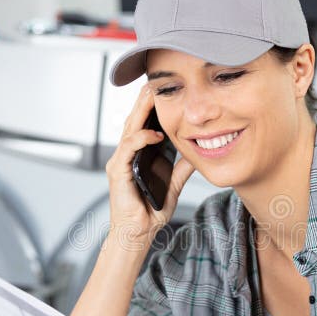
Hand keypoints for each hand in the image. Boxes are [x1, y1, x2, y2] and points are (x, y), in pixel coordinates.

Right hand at [105, 84, 194, 245]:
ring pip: (129, 128)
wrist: (138, 234)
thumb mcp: (173, 183)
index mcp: (138, 154)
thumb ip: (182, 167)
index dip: (153, 105)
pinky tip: (155, 134)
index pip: (144, 123)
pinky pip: (128, 148)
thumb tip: (199, 152)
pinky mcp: (117, 172)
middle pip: (135, 119)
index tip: (167, 89)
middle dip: (146, 99)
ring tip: (154, 95)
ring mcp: (120, 161)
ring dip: (141, 111)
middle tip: (157, 81)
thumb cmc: (150, 211)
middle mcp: (126, 154)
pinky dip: (141, 139)